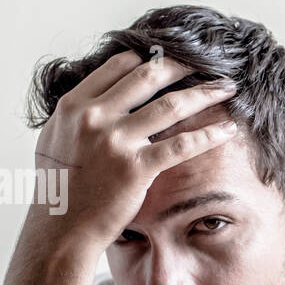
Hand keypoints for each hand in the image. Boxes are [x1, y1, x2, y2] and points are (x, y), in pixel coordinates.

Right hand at [28, 50, 238, 253]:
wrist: (61, 228)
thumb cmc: (59, 188)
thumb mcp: (56, 138)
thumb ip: (78, 115)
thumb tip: (99, 96)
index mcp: (74, 105)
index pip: (119, 65)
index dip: (149, 56)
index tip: (171, 57)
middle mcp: (94, 117)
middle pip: (148, 75)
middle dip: (182, 65)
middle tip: (206, 61)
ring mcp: (116, 142)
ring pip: (170, 105)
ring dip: (204, 92)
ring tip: (227, 87)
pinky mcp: (137, 169)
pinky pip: (181, 145)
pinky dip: (209, 135)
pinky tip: (228, 129)